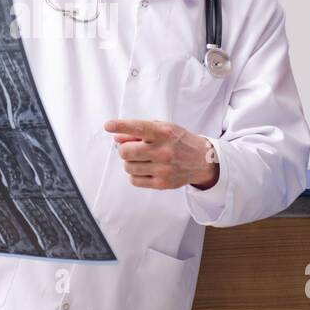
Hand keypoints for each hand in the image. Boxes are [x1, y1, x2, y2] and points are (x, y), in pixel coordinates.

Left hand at [103, 119, 218, 190]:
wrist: (201, 160)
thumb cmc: (178, 141)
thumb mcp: (163, 128)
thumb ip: (139, 131)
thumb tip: (117, 138)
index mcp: (163, 133)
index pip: (138, 128)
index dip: (121, 126)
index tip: (108, 126)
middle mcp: (163, 151)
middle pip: (126, 152)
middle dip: (124, 149)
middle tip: (131, 148)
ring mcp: (163, 169)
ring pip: (128, 166)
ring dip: (130, 162)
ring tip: (142, 159)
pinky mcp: (162, 183)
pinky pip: (134, 180)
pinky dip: (135, 174)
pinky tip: (145, 169)